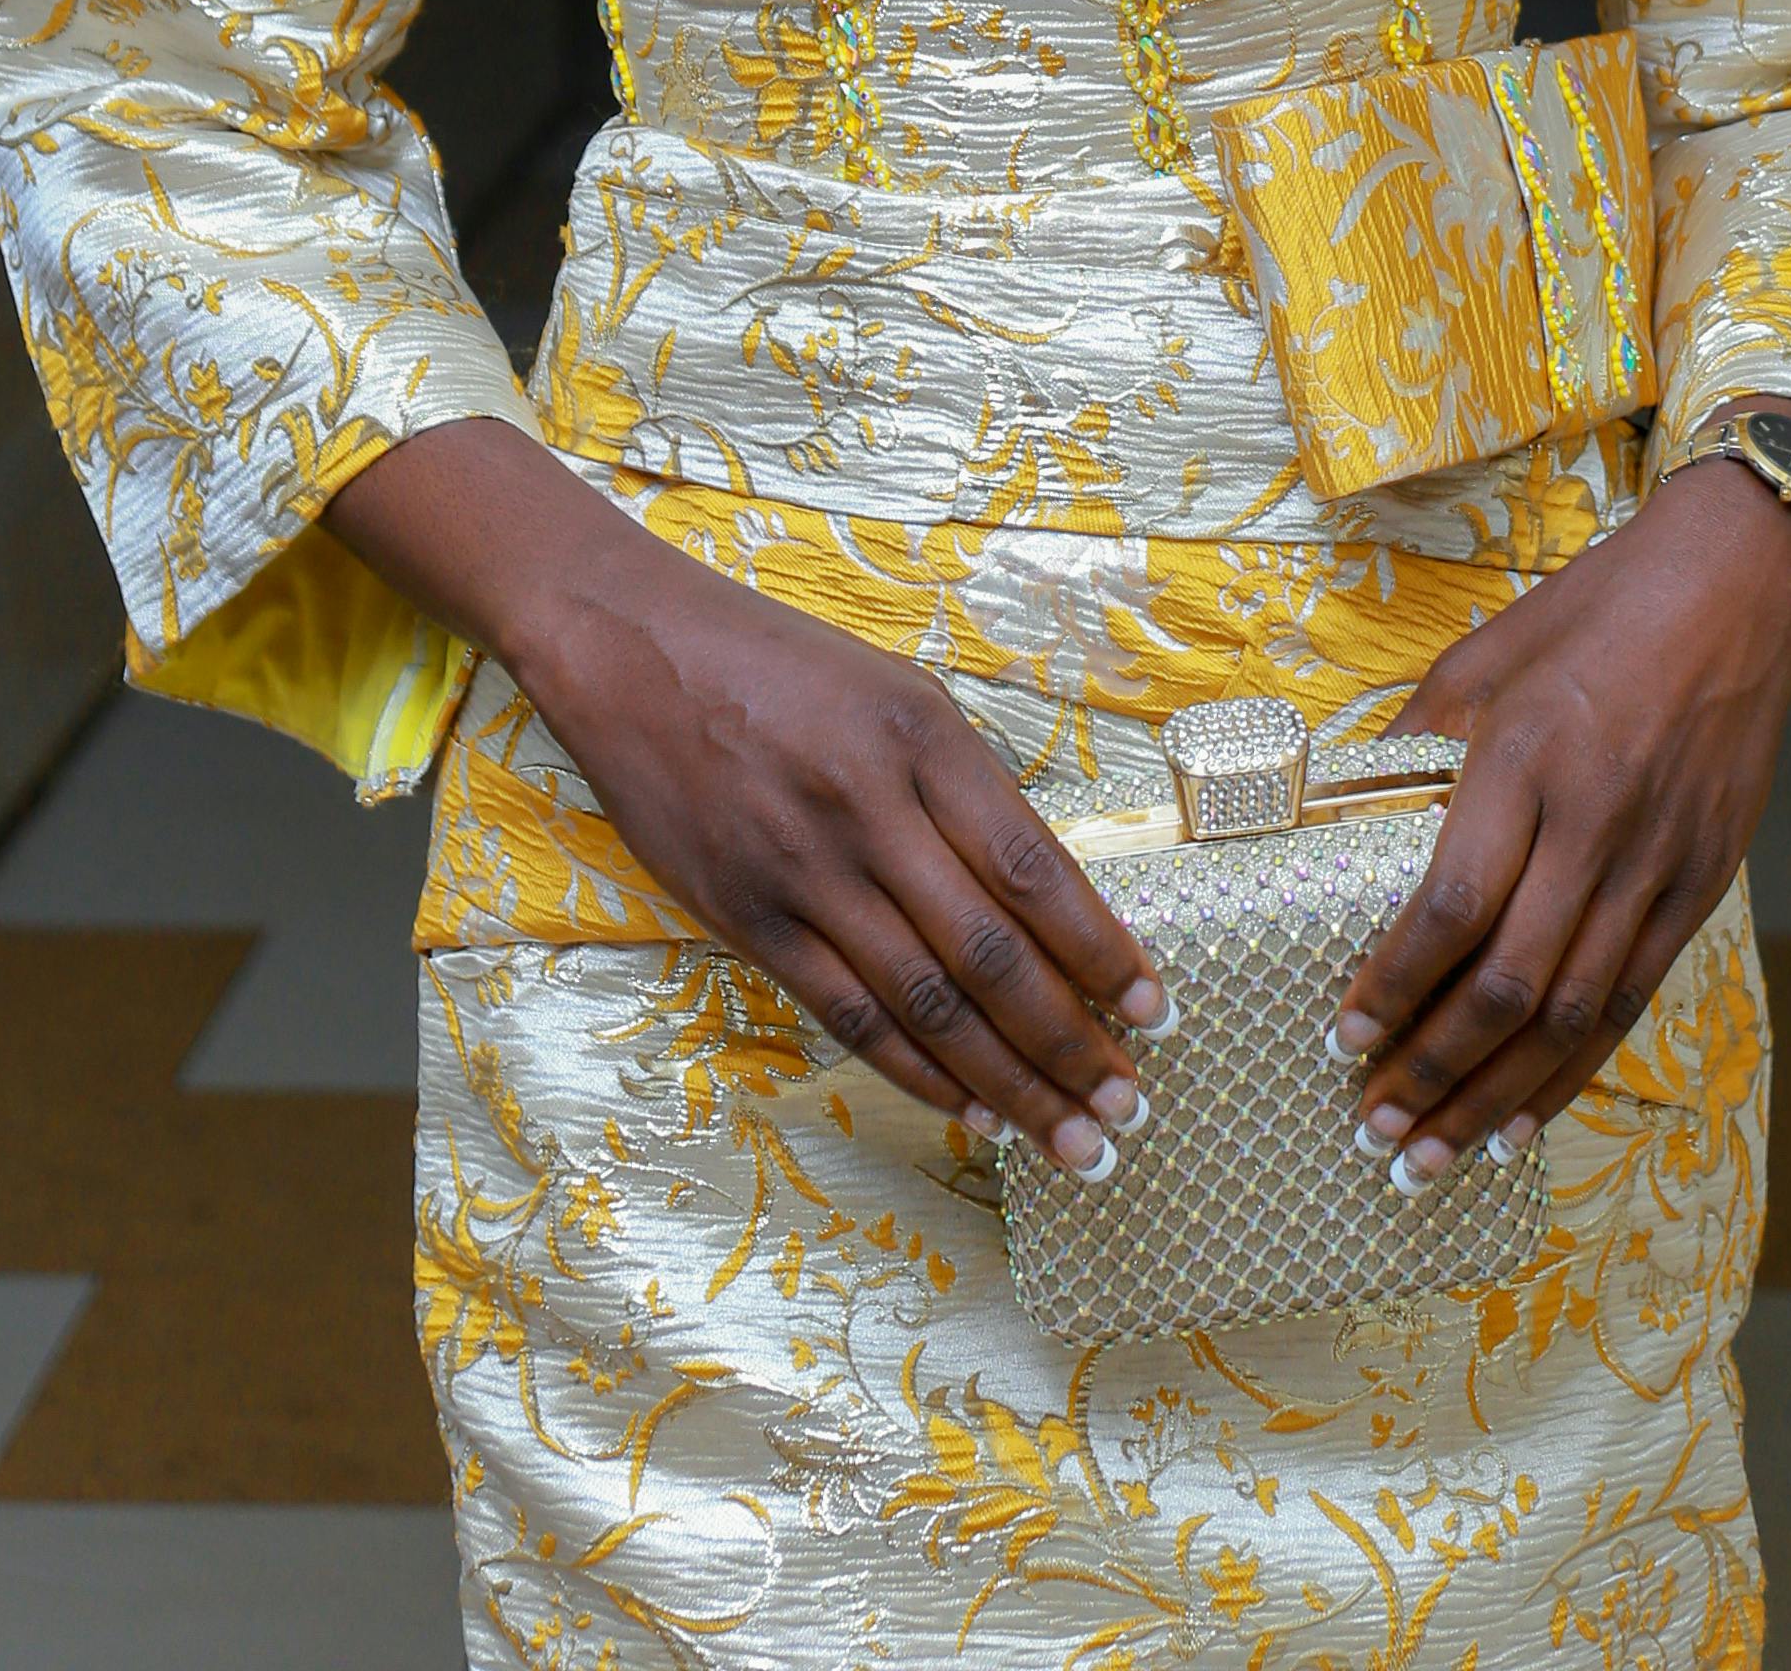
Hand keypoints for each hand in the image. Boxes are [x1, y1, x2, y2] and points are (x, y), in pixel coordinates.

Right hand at [329, 421, 1163, 1166]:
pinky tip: (969, 1111)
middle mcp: (871, 810)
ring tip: (1068, 1140)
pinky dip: (916, 1074)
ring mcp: (805, 873)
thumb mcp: (898, 692)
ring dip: (1008, 1083)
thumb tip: (1048, 901)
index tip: (1156, 1011)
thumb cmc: (782, 664)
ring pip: (926, 1005)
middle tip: (1127, 1110)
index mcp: (924, 740)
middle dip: (1070, 1044)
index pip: (1034, 871)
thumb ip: (967, 788)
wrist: (635, 650)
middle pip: (991, 956)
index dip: (1102, 952)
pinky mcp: (748, 918)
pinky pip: (848, 1015)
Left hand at [1330, 437, 1790, 1184]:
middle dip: (1434, 1070)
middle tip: (1374, 1128)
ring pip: (1574, 1012)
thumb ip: (1415, 745)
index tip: (1343, 1038)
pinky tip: (1525, 1118)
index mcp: (1529, 755)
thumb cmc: (1595, 611)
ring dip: (1498, 1095)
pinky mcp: (1704, 882)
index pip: (1453, 904)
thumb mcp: (1484, 655)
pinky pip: (1632, 997)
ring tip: (1435, 1156)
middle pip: (1511, 982)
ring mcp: (1661, 860)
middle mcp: (1598, 820)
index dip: (1394, 984)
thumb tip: (1341, 819)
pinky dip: (1575, 1069)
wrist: (1737, 586)